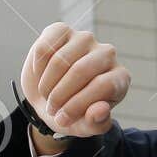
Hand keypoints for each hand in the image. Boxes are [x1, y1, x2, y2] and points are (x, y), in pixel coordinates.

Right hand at [20, 23, 130, 139]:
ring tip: (46, 95)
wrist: (50, 99)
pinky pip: (45, 46)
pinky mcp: (62, 30)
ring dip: (47, 84)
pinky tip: (41, 74)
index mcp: (119, 78)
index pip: (103, 85)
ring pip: (60, 60)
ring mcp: (85, 39)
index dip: (78, 105)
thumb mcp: (85, 126)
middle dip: (59, 96)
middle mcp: (107, 54)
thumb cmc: (73, 114)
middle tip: (51, 109)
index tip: (62, 120)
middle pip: (80, 71)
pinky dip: (37, 66)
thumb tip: (101, 109)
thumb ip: (96, 123)